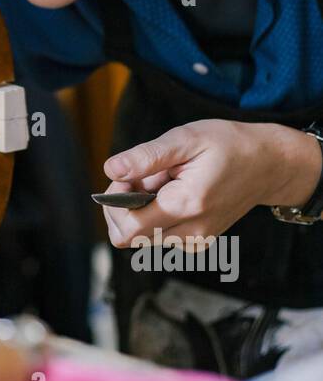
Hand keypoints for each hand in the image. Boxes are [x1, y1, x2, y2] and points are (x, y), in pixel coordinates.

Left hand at [99, 119, 322, 248]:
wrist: (268, 164)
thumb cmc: (228, 145)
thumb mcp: (186, 138)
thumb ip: (146, 157)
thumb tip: (111, 170)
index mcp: (186, 205)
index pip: (127, 228)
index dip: (115, 202)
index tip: (127, 175)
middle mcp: (192, 231)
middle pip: (129, 238)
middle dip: (124, 207)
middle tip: (141, 177)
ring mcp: (197, 240)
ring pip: (142, 239)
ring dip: (140, 211)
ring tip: (162, 183)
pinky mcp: (199, 241)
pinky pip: (160, 237)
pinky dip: (156, 217)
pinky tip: (171, 194)